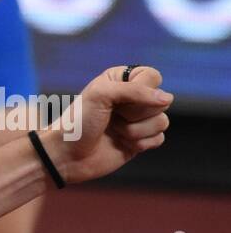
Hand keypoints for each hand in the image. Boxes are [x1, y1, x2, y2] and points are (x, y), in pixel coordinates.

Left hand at [44, 66, 172, 184]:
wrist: (66, 156)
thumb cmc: (78, 122)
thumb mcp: (101, 95)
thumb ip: (136, 91)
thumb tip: (167, 99)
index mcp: (122, 80)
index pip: (153, 77)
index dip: (141, 91)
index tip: (118, 101)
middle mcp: (133, 98)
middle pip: (162, 100)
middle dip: (136, 113)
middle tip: (112, 118)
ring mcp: (137, 121)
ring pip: (162, 121)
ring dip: (136, 131)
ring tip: (114, 132)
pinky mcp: (140, 141)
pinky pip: (159, 138)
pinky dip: (141, 143)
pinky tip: (122, 144)